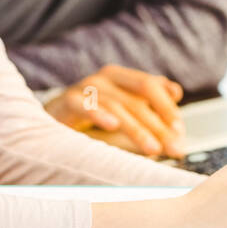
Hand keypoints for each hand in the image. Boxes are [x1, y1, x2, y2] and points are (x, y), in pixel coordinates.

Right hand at [44, 64, 185, 156]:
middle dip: (159, 123)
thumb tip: (180, 142)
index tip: (179, 130)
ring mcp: (85, 87)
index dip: (167, 107)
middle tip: (174, 147)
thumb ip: (150, 128)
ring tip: (153, 149)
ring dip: (137, 128)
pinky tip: (112, 125)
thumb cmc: (90, 128)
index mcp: (123, 79)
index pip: (151, 86)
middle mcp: (106, 79)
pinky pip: (83, 104)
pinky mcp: (65, 101)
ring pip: (117, 104)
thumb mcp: (125, 127)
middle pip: (139, 94)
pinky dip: (98, 113)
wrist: (45, 130)